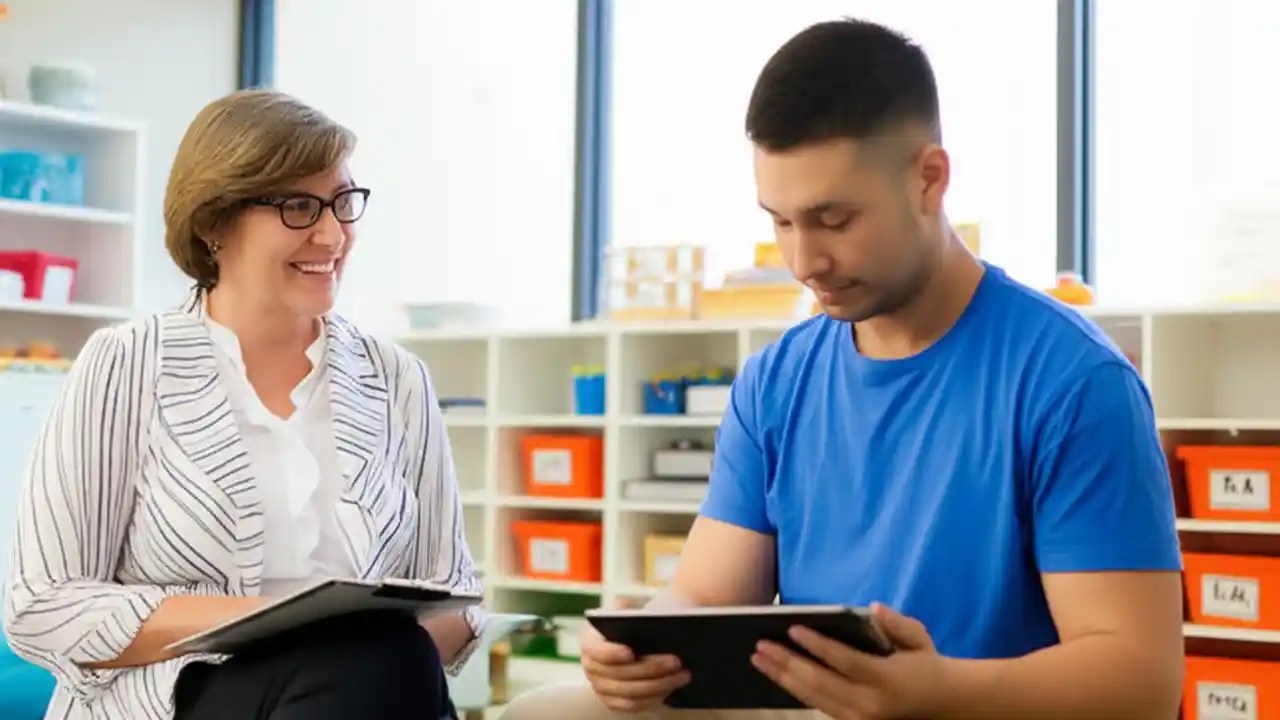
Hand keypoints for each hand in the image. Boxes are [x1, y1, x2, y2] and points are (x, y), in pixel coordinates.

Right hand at [580, 621, 690, 712]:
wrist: (636, 639)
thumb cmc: (634, 622)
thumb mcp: (629, 609)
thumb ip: (630, 611)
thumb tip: (640, 618)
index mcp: (590, 642)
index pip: (597, 650)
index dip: (612, 653)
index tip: (630, 651)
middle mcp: (591, 667)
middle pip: (619, 674)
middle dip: (649, 669)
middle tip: (676, 661)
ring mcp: (601, 687)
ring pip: (630, 692)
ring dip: (659, 685)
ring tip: (683, 674)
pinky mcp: (614, 701)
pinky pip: (634, 705)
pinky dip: (654, 698)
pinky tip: (673, 687)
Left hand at [751, 603, 948, 719]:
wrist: (943, 704)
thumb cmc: (925, 664)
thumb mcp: (919, 638)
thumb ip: (897, 623)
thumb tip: (874, 608)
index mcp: (886, 679)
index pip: (844, 661)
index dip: (817, 646)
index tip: (793, 629)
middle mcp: (870, 704)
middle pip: (820, 683)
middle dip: (787, 663)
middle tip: (761, 646)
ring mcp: (860, 719)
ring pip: (814, 698)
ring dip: (783, 678)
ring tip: (760, 659)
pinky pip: (819, 706)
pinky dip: (796, 690)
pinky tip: (778, 675)